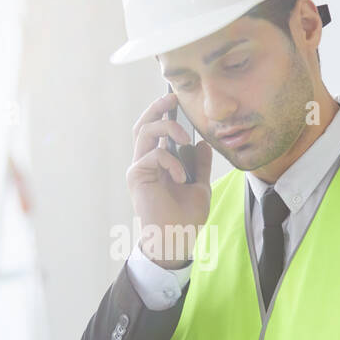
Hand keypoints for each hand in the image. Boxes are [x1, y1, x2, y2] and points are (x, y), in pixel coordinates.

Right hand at [126, 92, 214, 267]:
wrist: (177, 240)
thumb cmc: (186, 218)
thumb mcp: (200, 186)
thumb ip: (199, 165)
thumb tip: (203, 143)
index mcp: (157, 163)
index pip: (156, 130)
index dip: (163, 112)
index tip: (178, 100)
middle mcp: (144, 163)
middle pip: (144, 124)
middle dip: (158, 108)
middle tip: (173, 99)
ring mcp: (139, 169)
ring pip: (144, 132)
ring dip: (166, 128)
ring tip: (183, 138)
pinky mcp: (137, 177)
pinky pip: (153, 155)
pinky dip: (170, 161)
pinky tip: (180, 177)